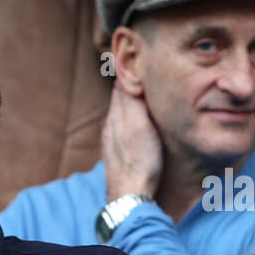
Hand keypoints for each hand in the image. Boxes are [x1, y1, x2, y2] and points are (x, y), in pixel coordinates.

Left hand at [102, 82, 162, 201]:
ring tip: (143, 93)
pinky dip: (131, 120)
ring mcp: (112, 141)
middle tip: (145, 72)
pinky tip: (139, 124)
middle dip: (130, 86)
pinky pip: (123, 130)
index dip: (130, 73)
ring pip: (121, 115)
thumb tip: (124, 76)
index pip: (120, 86)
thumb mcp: (138, 126)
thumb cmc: (139, 161)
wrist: (131, 195)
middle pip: (119, 99)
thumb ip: (130, 102)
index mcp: (115, 117)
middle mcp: (110, 127)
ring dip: (130, 103)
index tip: (140, 60)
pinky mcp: (118, 154)